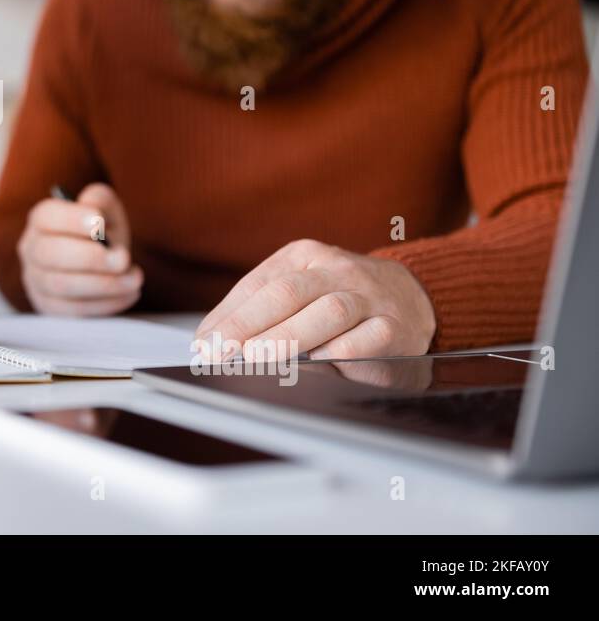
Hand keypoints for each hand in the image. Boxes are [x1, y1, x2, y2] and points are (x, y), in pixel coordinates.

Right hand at [17, 183, 142, 315]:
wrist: (102, 263)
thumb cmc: (102, 232)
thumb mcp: (104, 209)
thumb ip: (99, 200)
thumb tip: (94, 210)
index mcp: (41, 220)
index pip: (46, 217)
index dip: (71, 219)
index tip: (99, 223)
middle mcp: (32, 249)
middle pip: (50, 254)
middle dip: (90, 258)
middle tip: (123, 259)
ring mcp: (36, 281)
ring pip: (61, 286)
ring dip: (103, 284)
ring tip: (135, 278)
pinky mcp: (50, 307)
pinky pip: (73, 310)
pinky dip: (105, 304)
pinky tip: (129, 293)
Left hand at [195, 239, 435, 360]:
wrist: (417, 298)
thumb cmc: (344, 298)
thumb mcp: (304, 288)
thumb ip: (264, 309)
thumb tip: (214, 339)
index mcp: (305, 256)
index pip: (258, 284)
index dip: (228, 314)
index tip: (204, 342)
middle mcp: (337, 270)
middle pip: (287, 293)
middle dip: (247, 324)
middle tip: (220, 350)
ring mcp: (369, 297)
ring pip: (326, 311)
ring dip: (287, 337)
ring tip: (256, 356)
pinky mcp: (394, 328)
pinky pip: (363, 339)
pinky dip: (336, 353)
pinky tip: (313, 365)